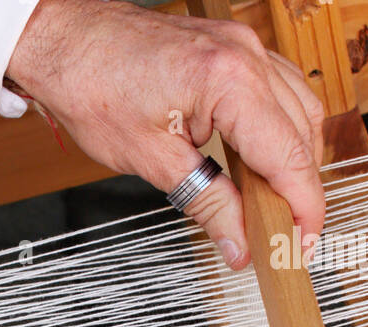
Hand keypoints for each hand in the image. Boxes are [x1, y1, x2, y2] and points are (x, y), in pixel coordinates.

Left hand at [6, 0, 324, 269]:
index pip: (288, 156)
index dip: (303, 207)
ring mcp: (243, 46)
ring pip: (297, 110)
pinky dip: (276, 128)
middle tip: (283, 236)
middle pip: (301, 133)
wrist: (64, 42)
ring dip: (291, 159)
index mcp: (229, 82)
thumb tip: (238, 243)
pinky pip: (276, 89)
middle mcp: (247, 56)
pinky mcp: (231, 46)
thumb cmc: (91, 87)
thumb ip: (206, 203)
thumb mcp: (150, 160)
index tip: (302, 244)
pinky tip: (259, 159)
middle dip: (298, 189)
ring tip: (270, 204)